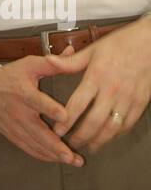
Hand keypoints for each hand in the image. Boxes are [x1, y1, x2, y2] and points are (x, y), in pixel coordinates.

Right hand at [0, 54, 83, 164]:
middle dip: (57, 146)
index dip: (52, 110)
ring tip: (72, 161)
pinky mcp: (12, 135)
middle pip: (39, 133)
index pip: (39, 102)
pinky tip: (56, 159)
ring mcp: (15, 126)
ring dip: (54, 155)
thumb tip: (72, 53)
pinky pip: (29, 149)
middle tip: (74, 156)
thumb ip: (51, 62)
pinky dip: (43, 156)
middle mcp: (19, 112)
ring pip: (36, 145)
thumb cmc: (10, 76)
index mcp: (24, 92)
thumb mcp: (29, 64)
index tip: (66, 117)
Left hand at [48, 16, 150, 151]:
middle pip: (94, 121)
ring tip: (89, 146)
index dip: (66, 121)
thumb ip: (70, 62)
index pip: (77, 104)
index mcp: (97, 76)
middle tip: (71, 144)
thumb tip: (48, 61)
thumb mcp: (93, 50)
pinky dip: (117, 135)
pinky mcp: (140, 103)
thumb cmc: (120, 44)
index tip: (58, 131)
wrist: (149, 43)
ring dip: (99, 141)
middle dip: (80, 136)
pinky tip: (109, 137)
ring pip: (112, 128)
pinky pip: (127, 125)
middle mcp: (112, 90)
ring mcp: (128, 98)